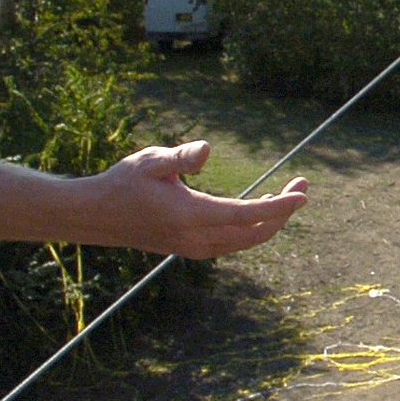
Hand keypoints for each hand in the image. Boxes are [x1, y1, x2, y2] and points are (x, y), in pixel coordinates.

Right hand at [84, 143, 306, 257]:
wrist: (96, 216)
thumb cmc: (124, 182)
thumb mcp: (152, 160)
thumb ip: (181, 156)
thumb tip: (208, 151)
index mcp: (191, 216)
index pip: (246, 215)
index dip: (279, 207)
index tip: (303, 194)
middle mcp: (196, 239)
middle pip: (254, 233)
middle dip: (283, 212)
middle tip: (303, 184)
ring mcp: (193, 248)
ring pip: (245, 241)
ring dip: (269, 221)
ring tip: (286, 193)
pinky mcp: (190, 249)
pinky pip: (231, 243)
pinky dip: (251, 229)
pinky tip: (257, 209)